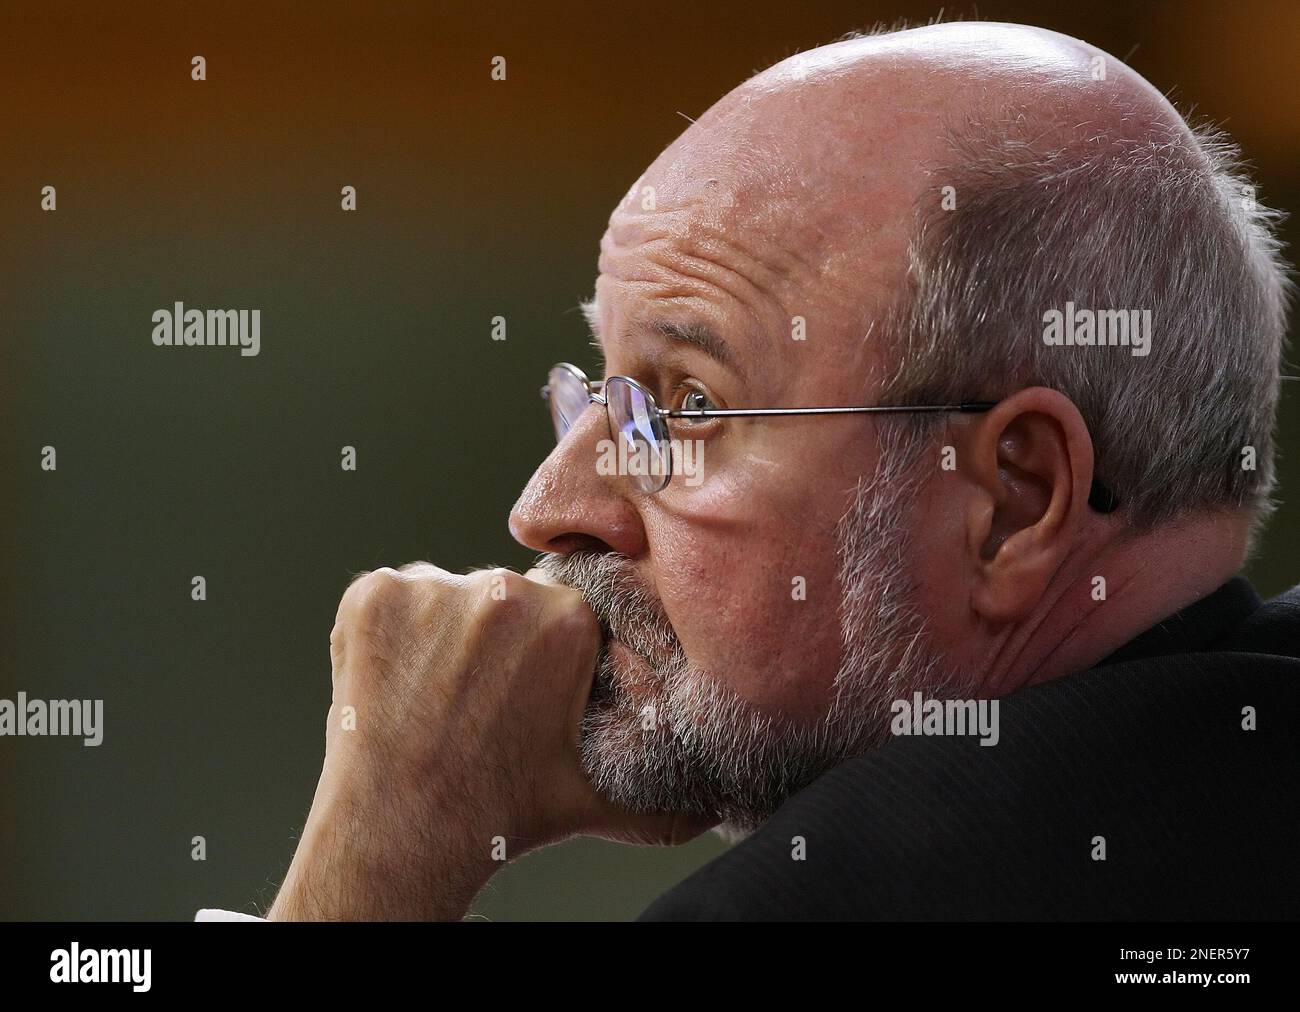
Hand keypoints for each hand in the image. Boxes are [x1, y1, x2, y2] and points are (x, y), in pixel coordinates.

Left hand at [268, 563, 712, 920]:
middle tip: (475, 701)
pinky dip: (389, 628)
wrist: (401, 835)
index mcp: (570, 622)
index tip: (522, 688)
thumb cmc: (499, 815)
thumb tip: (726, 806)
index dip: (542, 651)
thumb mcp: (604, 800)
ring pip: (447, 595)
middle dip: (494, 639)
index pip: (562, 609)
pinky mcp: (373, 594)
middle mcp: (506, 592)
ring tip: (434, 696)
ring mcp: (432, 589)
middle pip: (505, 597)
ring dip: (440, 632)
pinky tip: (397, 680)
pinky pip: (389, 592)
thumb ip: (675, 794)